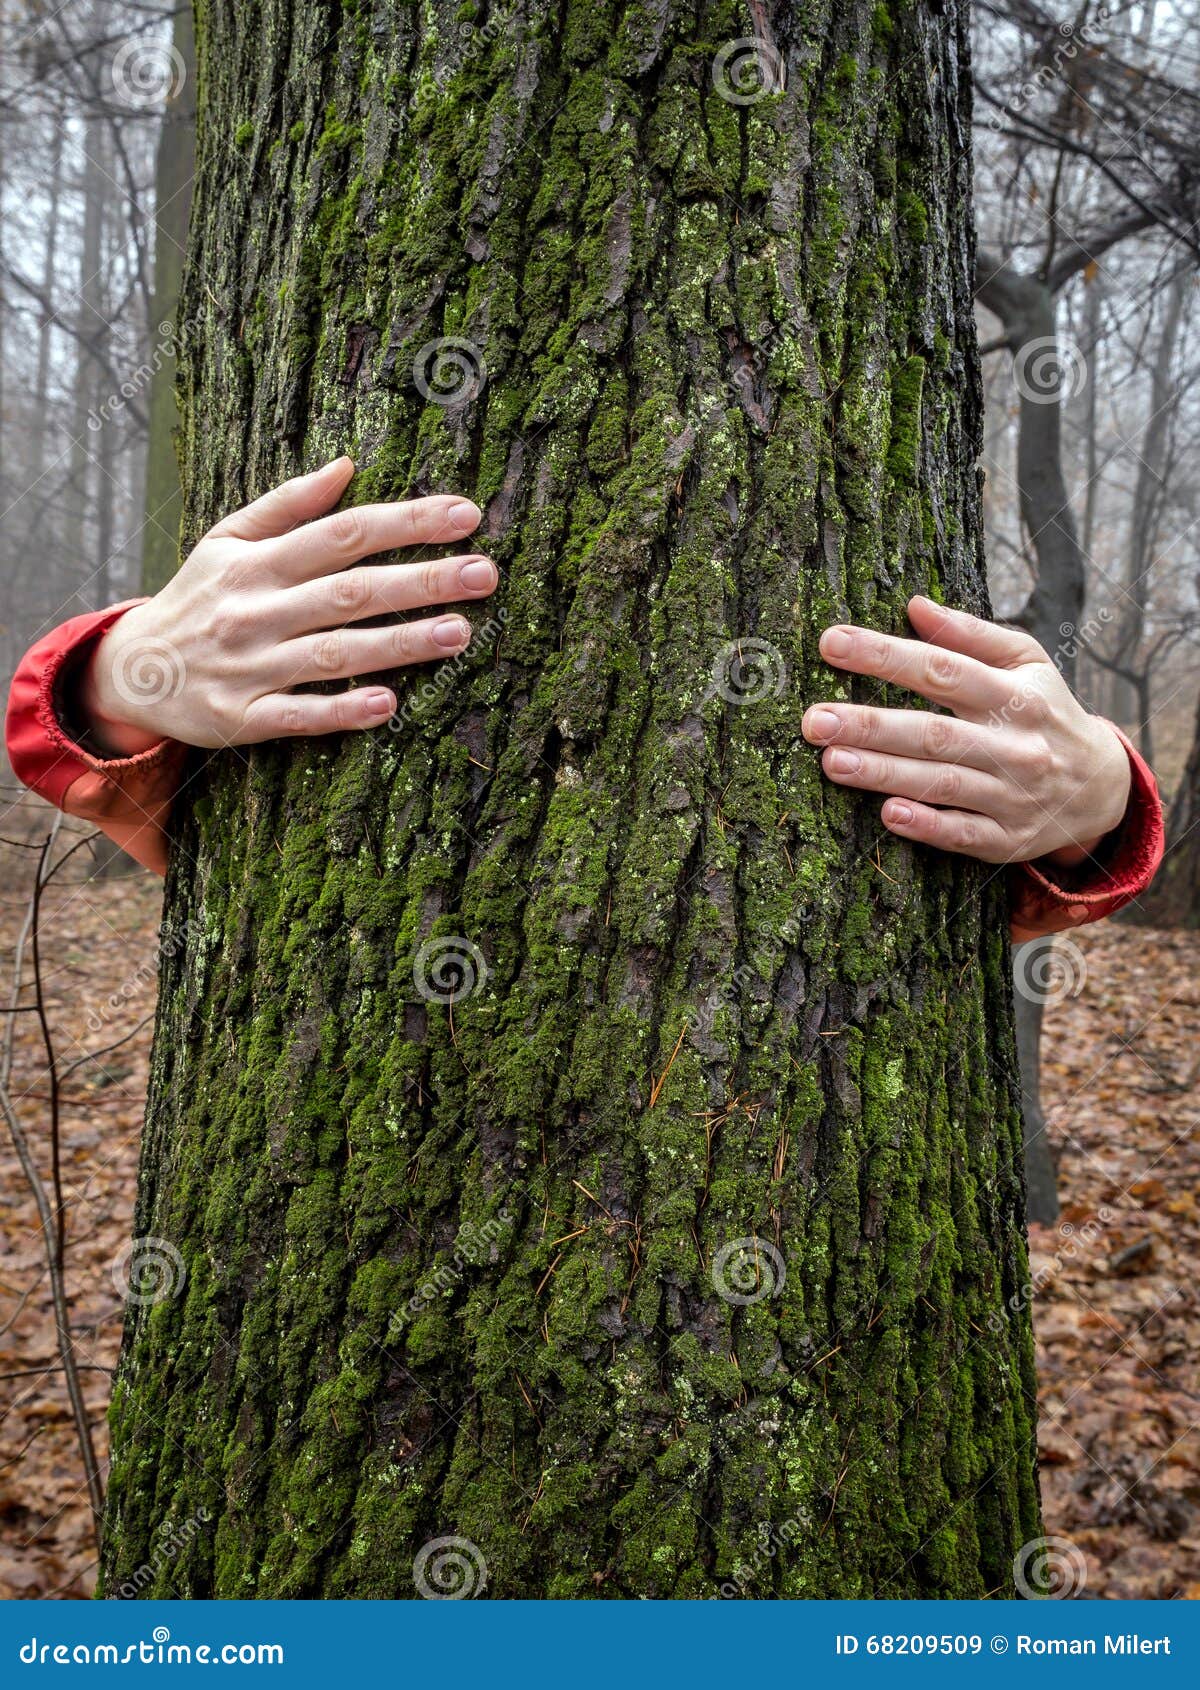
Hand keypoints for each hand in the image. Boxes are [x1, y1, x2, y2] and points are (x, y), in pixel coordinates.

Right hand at [79, 457, 497, 752]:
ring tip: (460, 633)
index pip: (344, 533)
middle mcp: (257, 610)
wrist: (131, 673)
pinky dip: (341, 710)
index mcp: (259, 562)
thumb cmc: (199, 599)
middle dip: (421, 581)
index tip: (466, 514)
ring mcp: (251, 666)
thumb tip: (348, 465)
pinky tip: (388, 705)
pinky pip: (298, 714)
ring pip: (335, 653)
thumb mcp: (227, 540)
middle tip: (485, 573)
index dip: (406, 522)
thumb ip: (288, 504)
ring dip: (399, 644)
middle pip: (350, 591)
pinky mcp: (243, 717)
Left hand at [801, 596, 1131, 866]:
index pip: (942, 669)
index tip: (831, 643)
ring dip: (885, 774)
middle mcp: (1014, 745)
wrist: (1101, 787)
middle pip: (934, 733)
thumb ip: (970, 634)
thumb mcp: (1025, 663)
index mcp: (1014, 694)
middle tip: (815, 720)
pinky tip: (888, 814)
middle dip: (871, 725)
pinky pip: (963, 834)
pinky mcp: (1006, 839)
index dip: (885, 655)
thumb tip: (914, 605)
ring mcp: (1011, 795)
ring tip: (831, 762)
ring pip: (942, 784)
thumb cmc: (1045, 711)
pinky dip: (927, 825)